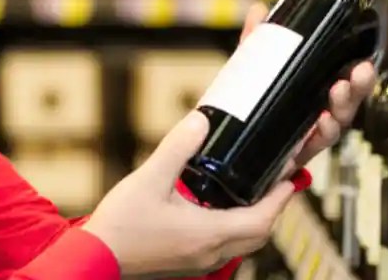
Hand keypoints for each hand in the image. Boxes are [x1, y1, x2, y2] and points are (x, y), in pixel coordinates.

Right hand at [82, 111, 296, 276]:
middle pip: (259, 235)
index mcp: (208, 233)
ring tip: (257, 197)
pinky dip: (235, 232)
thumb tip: (200, 122)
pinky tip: (221, 216)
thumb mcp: (149, 178)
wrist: (96, 258)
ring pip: (243, 245)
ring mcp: (199, 263)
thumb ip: (177, 148)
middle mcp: (209, 253)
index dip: (281, 197)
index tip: (291, 177)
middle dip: (274, 210)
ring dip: (256, 222)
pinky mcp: (187, 265)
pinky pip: (224, 249)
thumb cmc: (121, 226)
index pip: (262, 218)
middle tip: (280, 186)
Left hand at [237, 3, 378, 175]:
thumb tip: (258, 9)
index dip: (356, 78)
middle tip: (361, 72)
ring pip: (332, 128)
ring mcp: (303, 140)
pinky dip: (318, 135)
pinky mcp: (289, 156)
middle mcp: (314, 120)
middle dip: (356, 89)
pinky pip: (308, 148)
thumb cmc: (246, 106)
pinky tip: (321, 123)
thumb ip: (256, 43)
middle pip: (344, 107)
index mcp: (311, 98)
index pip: (342, 87)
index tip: (364, 64)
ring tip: (338, 92)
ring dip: (340, 111)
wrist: (223, 146)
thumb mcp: (251, 71)